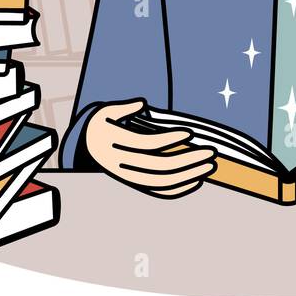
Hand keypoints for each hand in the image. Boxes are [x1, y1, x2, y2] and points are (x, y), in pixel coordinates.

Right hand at [83, 98, 216, 198]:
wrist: (84, 147)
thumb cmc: (101, 124)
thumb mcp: (105, 111)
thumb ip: (124, 107)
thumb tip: (142, 104)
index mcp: (113, 143)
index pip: (145, 144)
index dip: (168, 139)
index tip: (189, 133)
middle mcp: (120, 164)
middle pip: (159, 166)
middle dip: (188, 160)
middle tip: (210, 152)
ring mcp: (128, 177)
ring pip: (161, 182)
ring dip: (189, 176)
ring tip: (209, 166)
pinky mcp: (135, 185)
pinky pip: (158, 192)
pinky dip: (179, 189)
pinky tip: (197, 181)